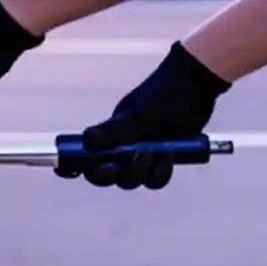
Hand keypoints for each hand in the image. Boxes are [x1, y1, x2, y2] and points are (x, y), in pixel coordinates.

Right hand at [57, 42, 230, 189]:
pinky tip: (170, 155)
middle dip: (116, 173)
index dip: (75, 166)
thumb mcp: (138, 116)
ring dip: (144, 171)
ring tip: (160, 151)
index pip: (85, 157)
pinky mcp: (161, 160)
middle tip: (125, 163)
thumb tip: (87, 140)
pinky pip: (155, 179)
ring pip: (133, 180)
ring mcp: (141, 154)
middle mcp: (121, 147)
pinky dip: (161, 171)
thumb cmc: (163, 95)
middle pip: (108, 175)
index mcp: (109, 134)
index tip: (70, 169)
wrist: (196, 86)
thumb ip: (114, 131)